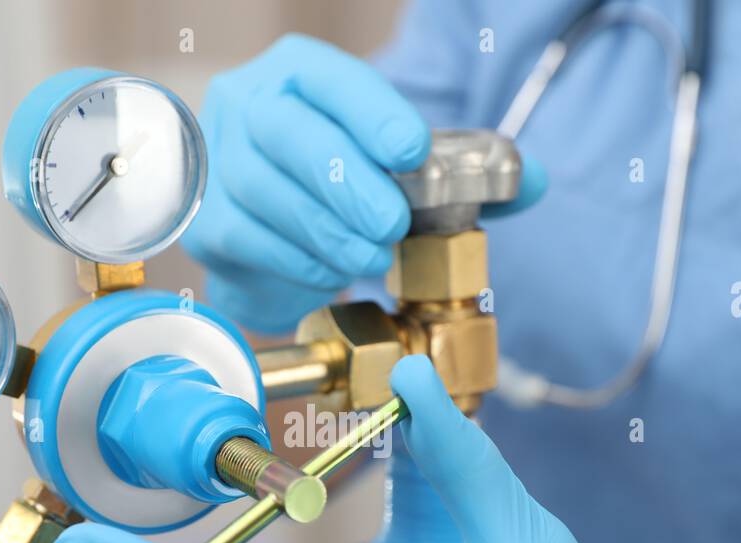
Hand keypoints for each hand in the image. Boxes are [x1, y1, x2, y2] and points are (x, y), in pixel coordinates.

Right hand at [182, 34, 545, 332]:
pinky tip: (332, 271)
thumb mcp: (406, 168)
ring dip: (326, 232)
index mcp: (298, 74)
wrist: (278, 233)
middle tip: (391, 225)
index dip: (370, 111)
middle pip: (284, 132)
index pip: (331, 79)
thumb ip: (470, 170)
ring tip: (371, 258)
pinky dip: (298, 262)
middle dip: (343, 182)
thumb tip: (533, 181)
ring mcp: (217, 164)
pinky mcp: (206, 224)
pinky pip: (251, 241)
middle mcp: (245, 105)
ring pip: (265, 192)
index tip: (412, 151)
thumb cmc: (346, 187)